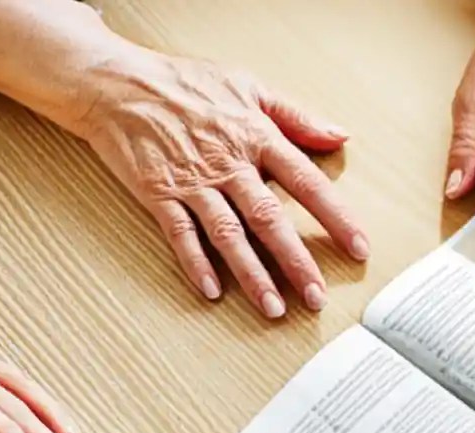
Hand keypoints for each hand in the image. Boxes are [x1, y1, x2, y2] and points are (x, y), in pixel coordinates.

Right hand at [0, 0, 368, 318]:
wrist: (115, 82)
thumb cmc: (185, 83)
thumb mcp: (249, 86)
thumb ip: (297, 115)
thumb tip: (340, 136)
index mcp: (257, 136)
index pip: (307, 182)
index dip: (336, 217)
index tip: (359, 248)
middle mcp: (228, 163)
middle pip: (270, 219)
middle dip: (296, 262)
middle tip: (317, 298)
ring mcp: (192, 181)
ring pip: (228, 234)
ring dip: (251, 274)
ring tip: (272, 308)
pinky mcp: (158, 193)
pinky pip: (180, 234)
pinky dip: (195, 263)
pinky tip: (212, 291)